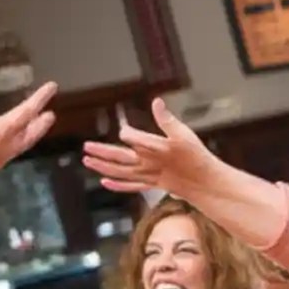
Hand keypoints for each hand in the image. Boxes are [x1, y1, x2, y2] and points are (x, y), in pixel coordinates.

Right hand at [0, 68, 56, 186]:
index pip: (26, 112)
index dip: (39, 98)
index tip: (51, 87)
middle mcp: (4, 148)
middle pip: (30, 134)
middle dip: (41, 123)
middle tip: (51, 114)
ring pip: (22, 145)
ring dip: (32, 134)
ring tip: (37, 126)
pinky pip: (12, 153)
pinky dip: (19, 143)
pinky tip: (13, 141)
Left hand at [82, 98, 217, 196]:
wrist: (203, 182)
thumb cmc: (195, 156)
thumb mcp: (184, 133)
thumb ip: (167, 119)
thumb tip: (156, 102)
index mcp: (156, 148)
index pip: (136, 139)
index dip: (128, 133)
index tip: (122, 128)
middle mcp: (148, 163)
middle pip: (120, 158)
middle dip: (101, 152)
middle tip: (86, 147)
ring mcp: (147, 175)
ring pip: (120, 173)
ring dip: (102, 167)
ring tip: (87, 161)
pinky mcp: (150, 184)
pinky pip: (130, 186)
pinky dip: (116, 185)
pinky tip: (103, 182)